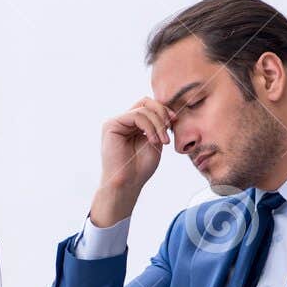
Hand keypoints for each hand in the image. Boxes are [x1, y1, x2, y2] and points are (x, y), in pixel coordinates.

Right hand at [90, 97, 174, 224]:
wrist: (127, 184)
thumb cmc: (140, 168)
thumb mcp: (155, 142)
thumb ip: (159, 125)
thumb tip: (168, 109)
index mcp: (132, 125)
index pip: (149, 106)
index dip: (163, 110)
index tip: (175, 121)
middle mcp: (123, 121)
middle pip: (146, 102)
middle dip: (162, 113)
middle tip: (169, 129)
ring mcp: (116, 122)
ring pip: (143, 109)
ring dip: (158, 124)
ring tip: (163, 142)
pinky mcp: (111, 125)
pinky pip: (136, 116)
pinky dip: (150, 127)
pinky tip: (154, 141)